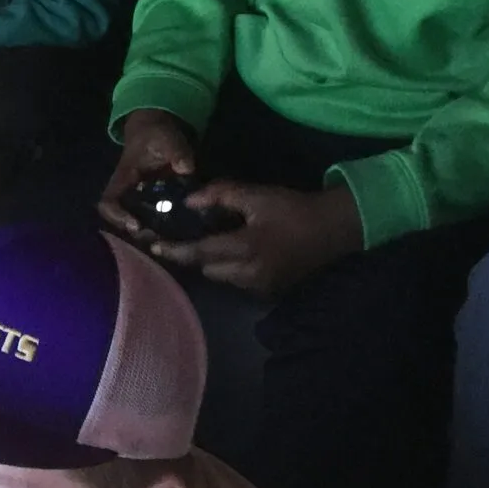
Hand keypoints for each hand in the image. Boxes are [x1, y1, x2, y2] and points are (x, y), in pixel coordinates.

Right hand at [100, 109, 199, 234]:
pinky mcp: (157, 200)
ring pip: (140, 223)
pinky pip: (158, 218)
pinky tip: (183, 230)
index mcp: (123, 179)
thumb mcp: (166, 137)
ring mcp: (142, 199)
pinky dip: (168, 226)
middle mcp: (129, 193)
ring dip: (153, 233)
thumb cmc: (156, 133)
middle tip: (158, 239)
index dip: (117, 216)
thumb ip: (176, 151)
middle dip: (139, 233)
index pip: (109, 202)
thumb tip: (186, 168)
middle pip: (123, 221)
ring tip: (171, 239)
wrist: (159, 129)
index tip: (136, 225)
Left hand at [149, 181, 361, 297]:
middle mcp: (249, 274)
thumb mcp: (258, 195)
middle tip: (192, 236)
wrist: (334, 229)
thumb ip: (221, 195)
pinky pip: (240, 282)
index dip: (175, 250)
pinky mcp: (270, 292)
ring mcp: (260, 287)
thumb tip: (189, 201)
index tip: (154, 247)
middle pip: (207, 269)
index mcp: (244, 249)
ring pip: (223, 278)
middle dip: (198, 255)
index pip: (199, 253)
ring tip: (222, 242)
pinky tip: (243, 253)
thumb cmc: (294, 209)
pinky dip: (234, 270)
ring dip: (217, 263)